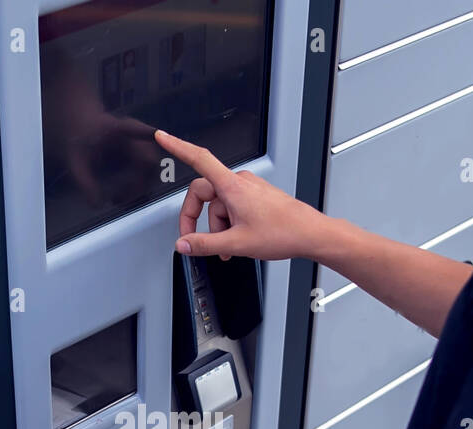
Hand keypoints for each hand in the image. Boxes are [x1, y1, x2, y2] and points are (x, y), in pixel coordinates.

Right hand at [156, 129, 332, 260]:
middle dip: (198, 218)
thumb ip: (205, 244)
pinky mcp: (256, 197)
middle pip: (203, 193)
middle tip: (195, 240)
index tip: (163, 138)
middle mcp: (240, 182)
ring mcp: (249, 189)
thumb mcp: (236, 243)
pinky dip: (229, 224)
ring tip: (229, 246)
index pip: (198, 158)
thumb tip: (184, 244)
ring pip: (218, 205)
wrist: (309, 233)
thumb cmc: (283, 232)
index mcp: (232, 187)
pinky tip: (237, 240)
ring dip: (217, 226)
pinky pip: (232, 207)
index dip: (177, 147)